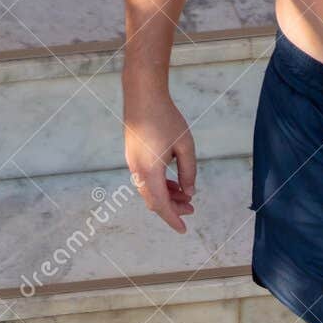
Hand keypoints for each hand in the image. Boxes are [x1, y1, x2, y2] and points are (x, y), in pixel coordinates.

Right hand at [124, 93, 196, 232]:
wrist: (142, 94)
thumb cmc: (166, 118)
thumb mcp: (186, 147)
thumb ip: (189, 172)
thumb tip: (189, 192)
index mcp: (150, 170)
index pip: (161, 204)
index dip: (173, 219)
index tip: (183, 229)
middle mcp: (137, 169)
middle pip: (154, 201)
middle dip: (172, 209)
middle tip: (191, 209)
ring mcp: (132, 162)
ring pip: (149, 191)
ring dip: (166, 196)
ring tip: (186, 194)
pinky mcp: (132, 155)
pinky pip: (145, 180)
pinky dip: (159, 186)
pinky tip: (173, 182)